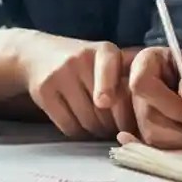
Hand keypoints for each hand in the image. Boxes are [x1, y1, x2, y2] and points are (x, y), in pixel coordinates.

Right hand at [15, 32, 134, 139]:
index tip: (111, 107)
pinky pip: (68, 126)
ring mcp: (60, 75)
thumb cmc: (83, 64)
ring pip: (87, 120)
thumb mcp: (106, 61)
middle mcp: (81, 59)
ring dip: (95, 130)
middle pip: (104, 109)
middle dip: (112, 123)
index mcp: (104, 51)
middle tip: (112, 124)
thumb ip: (127, 81)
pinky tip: (78, 122)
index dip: (115, 94)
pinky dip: (76, 131)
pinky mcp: (43, 91)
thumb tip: (143, 117)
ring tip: (96, 122)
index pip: (111, 72)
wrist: (38, 53)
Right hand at [128, 48, 181, 148]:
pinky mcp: (150, 131)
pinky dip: (181, 147)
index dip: (167, 104)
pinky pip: (159, 147)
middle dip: (179, 129)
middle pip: (146, 115)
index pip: (142, 85)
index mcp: (148, 62)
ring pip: (151, 135)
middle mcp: (138, 87)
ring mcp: (141, 111)